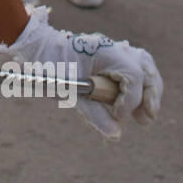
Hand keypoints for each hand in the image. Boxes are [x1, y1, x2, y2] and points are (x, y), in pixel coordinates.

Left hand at [0, 5, 161, 138]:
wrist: (32, 48)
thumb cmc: (46, 65)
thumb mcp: (67, 90)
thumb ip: (93, 112)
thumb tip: (116, 135)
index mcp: (105, 50)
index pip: (133, 75)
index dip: (129, 99)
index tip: (118, 116)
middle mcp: (112, 48)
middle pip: (146, 69)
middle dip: (149, 95)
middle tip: (146, 120)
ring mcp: (112, 51)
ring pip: (144, 66)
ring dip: (149, 91)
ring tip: (148, 115)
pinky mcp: (108, 58)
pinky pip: (133, 68)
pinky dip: (139, 86)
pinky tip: (138, 104)